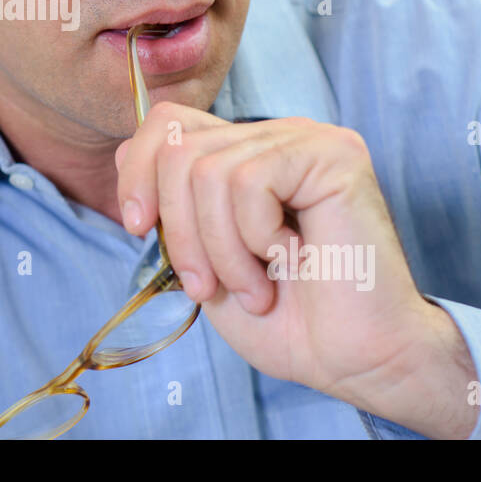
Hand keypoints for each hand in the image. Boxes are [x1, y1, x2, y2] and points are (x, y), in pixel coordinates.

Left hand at [114, 102, 478, 437]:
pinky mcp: (334, 155)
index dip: (137, 172)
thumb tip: (128, 152)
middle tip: (207, 286)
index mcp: (246, 154)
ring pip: (208, 170)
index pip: (168, 121)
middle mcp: (277, 136)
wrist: (352, 360)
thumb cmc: (286, 318)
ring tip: (256, 286)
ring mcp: (308, 139)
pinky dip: (255, 237)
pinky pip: (251, 182)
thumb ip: (171, 205)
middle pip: (177, 146)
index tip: (140, 229)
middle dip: (179, 229)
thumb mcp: (202, 257)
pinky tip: (291, 260)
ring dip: (221, 248)